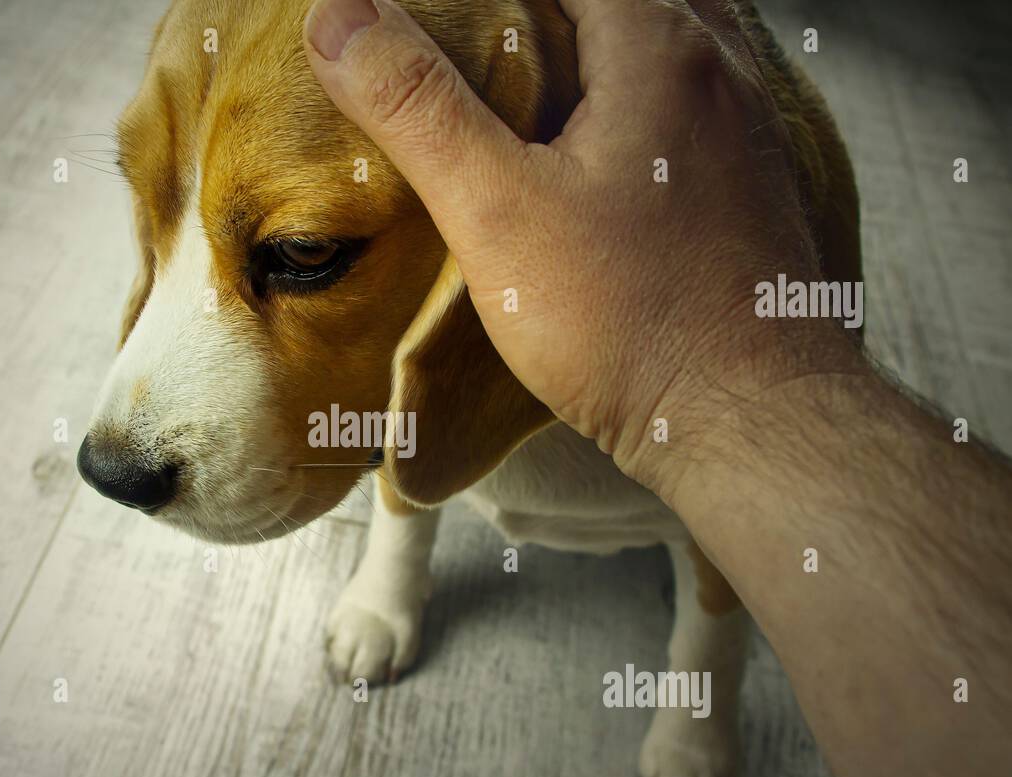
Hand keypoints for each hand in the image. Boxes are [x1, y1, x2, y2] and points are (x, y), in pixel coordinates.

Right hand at [304, 0, 856, 495]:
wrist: (745, 419)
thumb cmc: (629, 321)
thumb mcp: (496, 211)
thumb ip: (418, 108)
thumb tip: (339, 17)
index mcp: (657, 46)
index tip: (436, 17)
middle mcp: (717, 69)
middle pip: (619, 2)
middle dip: (544, 12)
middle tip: (478, 39)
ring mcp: (746, 128)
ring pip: (665, 43)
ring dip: (598, 46)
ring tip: (530, 76)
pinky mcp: (753, 187)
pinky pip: (693, 102)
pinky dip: (640, 94)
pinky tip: (605, 144)